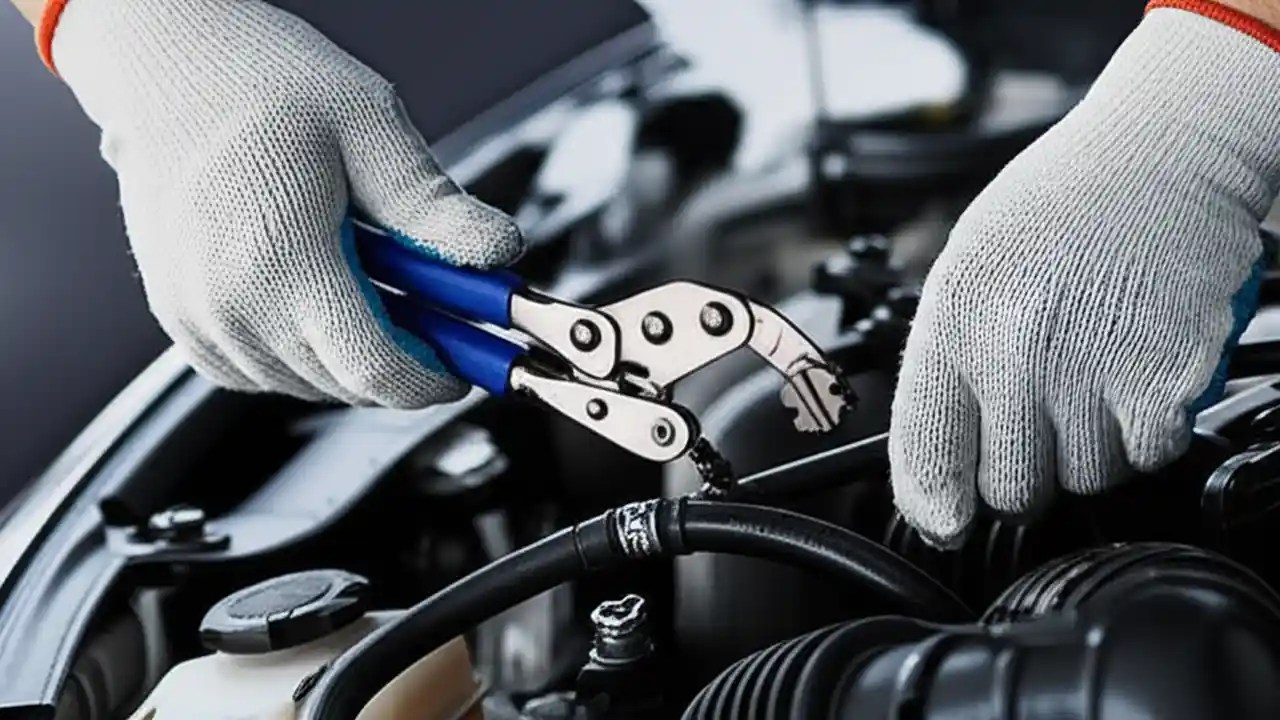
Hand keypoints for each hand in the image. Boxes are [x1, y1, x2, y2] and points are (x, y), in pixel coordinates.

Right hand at [51, 0, 522, 406]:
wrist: (165, 65)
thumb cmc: (261, 81)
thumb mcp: (369, 126)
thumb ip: (432, 206)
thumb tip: (498, 252)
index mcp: (281, 261)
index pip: (375, 369)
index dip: (433, 378)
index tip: (464, 364)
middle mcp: (229, 305)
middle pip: (345, 384)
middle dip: (402, 363)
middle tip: (435, 316)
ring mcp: (196, 318)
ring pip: (305, 383)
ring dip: (353, 358)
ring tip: (375, 289)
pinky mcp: (180, 320)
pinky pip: (258, 372)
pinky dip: (301, 355)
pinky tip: (318, 299)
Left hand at [889, 7, 1279, 546]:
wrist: (1164, 150)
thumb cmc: (1062, 203)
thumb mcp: (969, 265)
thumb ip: (948, 357)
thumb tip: (935, 453)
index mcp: (954, 320)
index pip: (927, 451)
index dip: (933, 504)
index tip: (943, 521)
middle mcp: (1014, 353)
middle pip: (1010, 490)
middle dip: (1023, 474)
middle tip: (1040, 428)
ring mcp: (1090, 372)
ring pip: (1082, 479)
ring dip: (1088, 451)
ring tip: (1093, 379)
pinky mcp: (1162, 381)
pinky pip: (1147, 456)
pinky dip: (1146, 434)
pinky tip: (1138, 376)